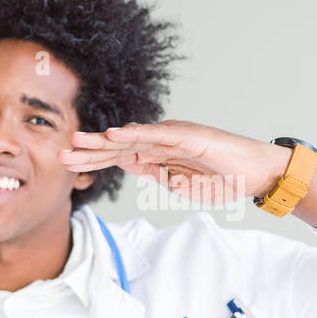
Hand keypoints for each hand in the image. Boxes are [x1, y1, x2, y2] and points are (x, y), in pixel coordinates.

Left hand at [57, 119, 288, 205]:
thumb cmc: (223, 179)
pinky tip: (114, 134)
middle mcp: (162, 142)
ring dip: (103, 141)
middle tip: (59, 152)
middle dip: (88, 151)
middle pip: (118, 147)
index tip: (66, 164)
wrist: (258, 174)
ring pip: (132, 140)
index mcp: (158, 155)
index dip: (92, 160)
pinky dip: (135, 135)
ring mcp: (174, 138)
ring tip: (76, 141)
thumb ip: (158, 174)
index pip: (118, 158)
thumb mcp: (181, 183)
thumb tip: (132, 167)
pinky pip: (157, 137)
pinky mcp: (189, 138)